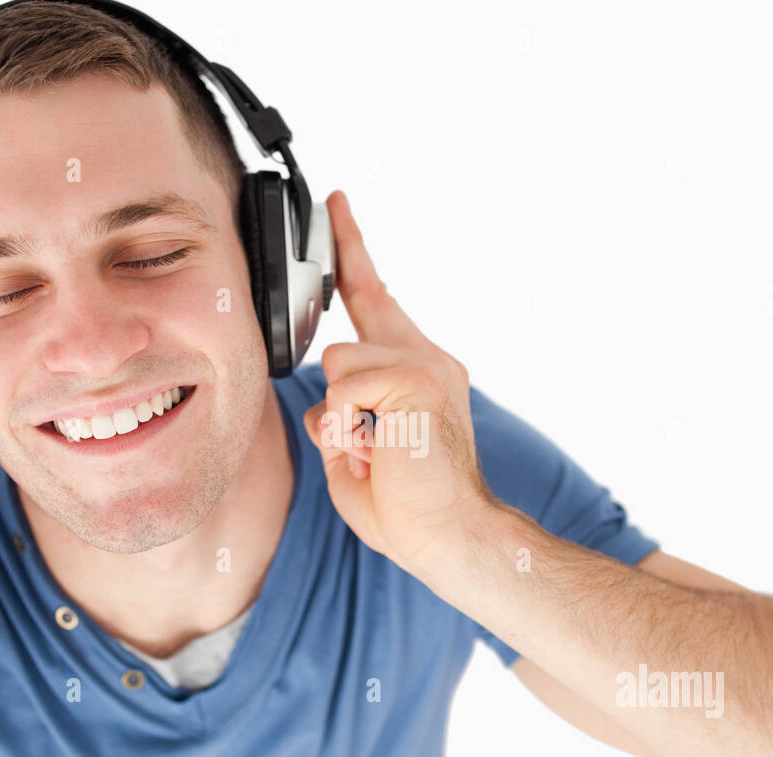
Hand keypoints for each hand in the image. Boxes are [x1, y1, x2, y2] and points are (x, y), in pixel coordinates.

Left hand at [302, 191, 495, 578]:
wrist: (449, 538)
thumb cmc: (406, 507)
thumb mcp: (356, 449)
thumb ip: (340, 410)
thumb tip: (323, 400)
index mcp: (416, 369)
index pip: (374, 296)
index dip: (351, 249)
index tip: (335, 203)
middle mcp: (428, 357)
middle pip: (341, 343)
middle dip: (340, 402)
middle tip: (370, 451)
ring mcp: (428, 364)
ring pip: (336, 364)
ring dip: (342, 420)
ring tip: (376, 452)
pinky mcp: (419, 378)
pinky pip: (345, 389)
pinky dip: (350, 429)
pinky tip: (379, 451)